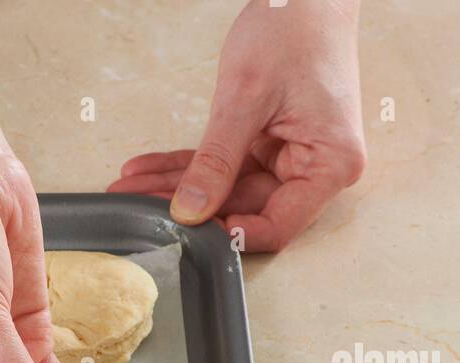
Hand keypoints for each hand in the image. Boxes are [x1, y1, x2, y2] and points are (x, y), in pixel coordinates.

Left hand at [108, 0, 365, 252]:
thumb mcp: (246, 98)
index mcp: (330, 163)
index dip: (233, 235)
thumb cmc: (294, 29)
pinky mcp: (266, 144)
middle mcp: (314, 167)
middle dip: (188, 208)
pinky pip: (222, 165)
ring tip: (129, 188)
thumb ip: (217, 161)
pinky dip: (186, 166)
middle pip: (246, 207)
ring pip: (225, 188)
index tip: (190, 233)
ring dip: (175, 187)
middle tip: (137, 208)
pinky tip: (145, 170)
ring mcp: (289, 156)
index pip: (279, 225)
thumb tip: (190, 211)